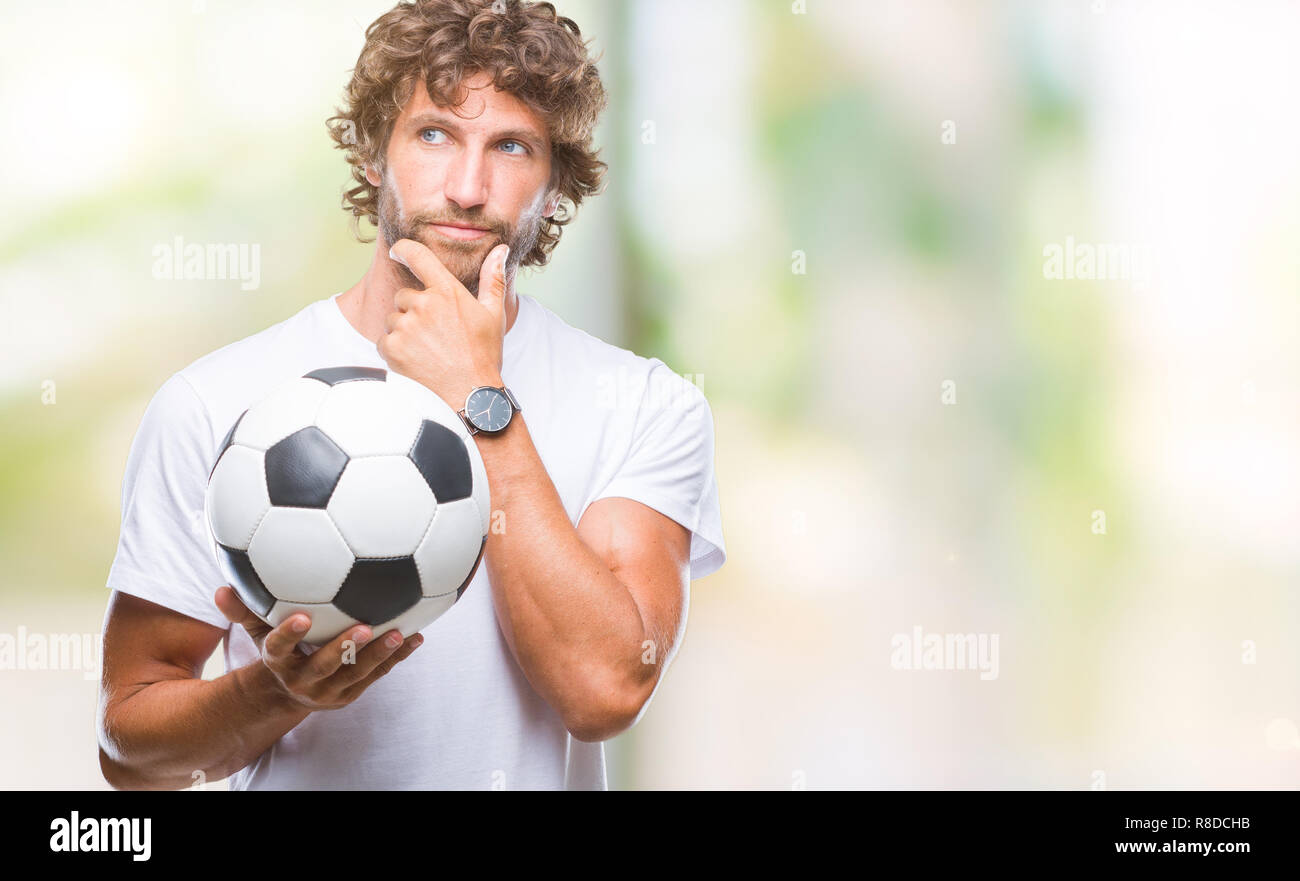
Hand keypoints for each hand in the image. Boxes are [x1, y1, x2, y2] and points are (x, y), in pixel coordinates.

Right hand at [214, 586, 422, 711]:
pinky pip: (377, 675)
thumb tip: (223, 588)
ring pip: (357, 674)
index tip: (302, 617)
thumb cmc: (278, 650)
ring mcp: (331, 690)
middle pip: (324, 666)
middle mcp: (304, 680)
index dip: (289, 635)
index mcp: (278, 663)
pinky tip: (417, 637)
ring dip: (379, 655)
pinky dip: (397, 657)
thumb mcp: (258, 631)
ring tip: (399, 634)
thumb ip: (245, 610)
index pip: (277, 650)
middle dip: (344, 649)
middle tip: (364, 627)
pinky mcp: (353, 693)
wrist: (290, 693)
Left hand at [378, 238, 509, 411]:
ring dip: (404, 332)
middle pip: (404, 297)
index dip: (404, 249)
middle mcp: (424, 305)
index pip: (418, 256)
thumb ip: (493, 278)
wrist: (470, 397)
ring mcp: (406, 326)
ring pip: (394, 320)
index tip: (398, 251)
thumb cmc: (484, 356)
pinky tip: (416, 361)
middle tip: (435, 335)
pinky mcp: (392, 347)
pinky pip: (384, 340)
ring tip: (428, 351)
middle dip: (414, 311)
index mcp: (448, 292)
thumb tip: (500, 250)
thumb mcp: (493, 315)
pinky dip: (395, 350)